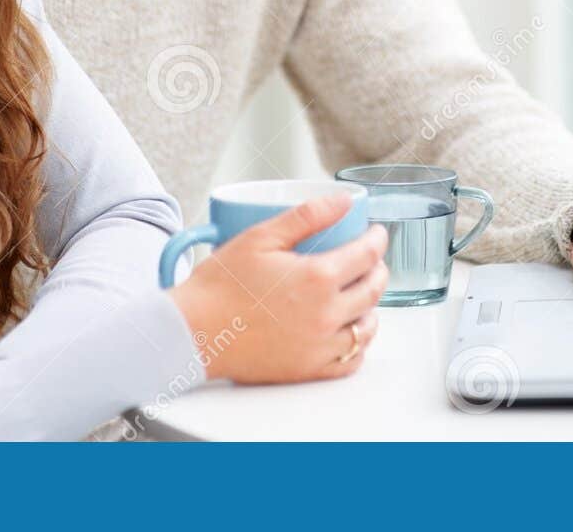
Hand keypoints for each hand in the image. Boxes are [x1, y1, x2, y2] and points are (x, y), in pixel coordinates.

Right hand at [169, 194, 388, 383]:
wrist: (193, 333)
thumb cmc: (221, 285)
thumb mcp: (261, 237)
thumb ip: (307, 215)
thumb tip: (344, 201)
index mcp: (318, 278)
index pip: (367, 254)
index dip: (377, 239)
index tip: (376, 233)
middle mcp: (326, 314)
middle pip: (373, 289)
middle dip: (379, 269)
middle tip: (372, 259)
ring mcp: (319, 346)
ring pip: (367, 327)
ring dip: (372, 307)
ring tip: (362, 294)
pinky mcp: (308, 370)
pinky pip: (350, 360)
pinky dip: (358, 344)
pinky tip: (350, 331)